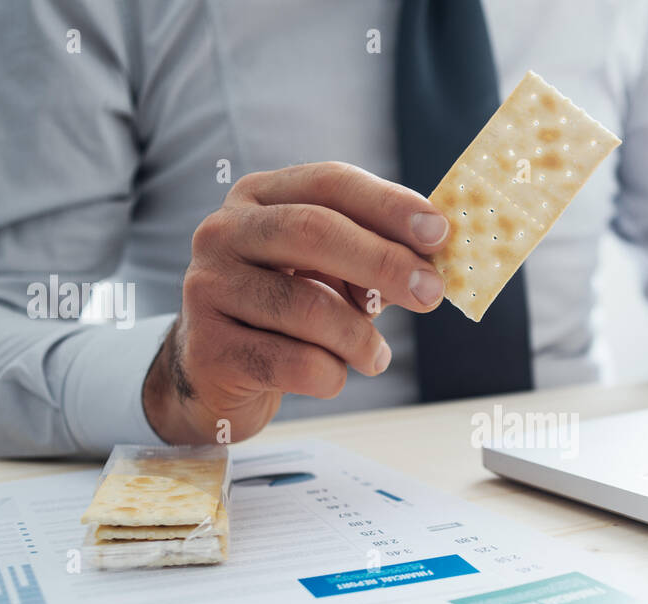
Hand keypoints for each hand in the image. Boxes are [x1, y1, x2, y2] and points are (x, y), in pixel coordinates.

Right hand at [144, 161, 449, 444]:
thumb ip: (372, 258)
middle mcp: (223, 232)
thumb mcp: (327, 273)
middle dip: (383, 262)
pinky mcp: (209, 349)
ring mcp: (207, 289)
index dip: (389, 205)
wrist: (215, 376)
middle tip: (431, 294)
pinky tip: (332, 375)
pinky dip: (331, 375)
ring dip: (360, 338)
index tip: (439, 233)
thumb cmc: (286, 313)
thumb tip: (433, 260)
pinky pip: (294, 364)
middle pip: (313, 231)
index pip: (329, 182)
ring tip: (375, 357)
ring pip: (308, 308)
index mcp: (258, 197)